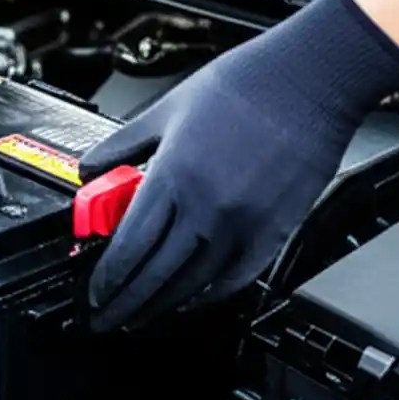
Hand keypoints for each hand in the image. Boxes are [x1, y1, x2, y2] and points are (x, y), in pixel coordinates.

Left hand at [79, 0, 398, 331]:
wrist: (310, 78)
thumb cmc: (245, 84)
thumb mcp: (166, 109)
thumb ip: (123, 145)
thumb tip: (88, 169)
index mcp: (173, 175)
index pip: (129, 246)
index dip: (107, 279)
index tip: (94, 295)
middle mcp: (205, 207)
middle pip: (154, 274)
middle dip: (124, 304)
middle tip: (105, 321)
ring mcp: (242, 224)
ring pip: (192, 284)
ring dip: (161, 307)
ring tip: (139, 318)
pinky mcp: (275, 230)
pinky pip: (236, 278)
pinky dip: (208, 295)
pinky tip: (190, 301)